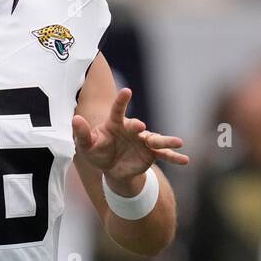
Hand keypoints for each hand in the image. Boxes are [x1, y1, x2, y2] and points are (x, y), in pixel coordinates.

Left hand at [72, 87, 187, 193]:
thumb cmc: (98, 152)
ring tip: (179, 142)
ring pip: (156, 139)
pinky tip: (185, 160)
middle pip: (136, 126)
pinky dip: (174, 157)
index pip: (118, 110)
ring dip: (166, 140)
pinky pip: (163, 155)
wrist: (111, 168)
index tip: (127, 91)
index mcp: (115, 124)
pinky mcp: (151, 153)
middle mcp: (132, 129)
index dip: (121, 101)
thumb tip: (75, 119)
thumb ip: (81, 133)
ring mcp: (143, 141)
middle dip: (138, 127)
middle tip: (140, 127)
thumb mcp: (86, 146)